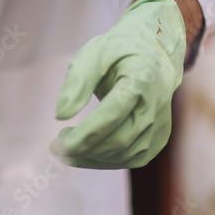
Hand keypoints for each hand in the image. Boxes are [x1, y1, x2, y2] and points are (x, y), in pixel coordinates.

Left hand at [52, 0, 185, 168]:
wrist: (154, 56)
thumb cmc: (118, 54)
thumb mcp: (93, 53)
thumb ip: (77, 82)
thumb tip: (60, 115)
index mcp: (141, 79)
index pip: (113, 114)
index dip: (85, 134)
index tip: (58, 143)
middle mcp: (155, 105)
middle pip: (119, 140)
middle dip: (83, 149)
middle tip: (55, 146)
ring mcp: (160, 125)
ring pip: (124, 155)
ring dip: (91, 157)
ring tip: (67, 144)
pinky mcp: (157, 140)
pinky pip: (130, 159)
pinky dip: (103, 161)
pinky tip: (84, 152)